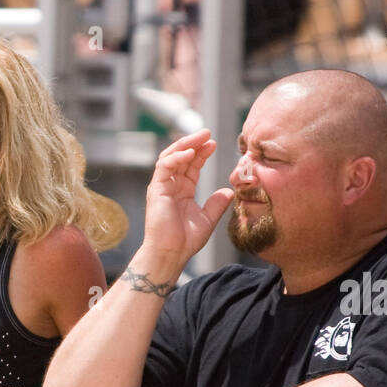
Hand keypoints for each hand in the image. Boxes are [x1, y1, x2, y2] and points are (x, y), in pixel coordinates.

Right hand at [139, 128, 233, 271]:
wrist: (171, 253)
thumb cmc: (186, 241)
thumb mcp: (208, 219)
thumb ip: (217, 204)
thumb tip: (230, 192)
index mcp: (182, 190)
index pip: (192, 165)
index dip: (202, 153)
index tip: (214, 144)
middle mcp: (171, 185)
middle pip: (181, 156)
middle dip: (194, 142)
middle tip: (208, 132)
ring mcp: (162, 186)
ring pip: (171, 156)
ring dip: (185, 144)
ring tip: (200, 136)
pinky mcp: (156, 189)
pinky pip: (164, 166)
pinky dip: (176, 157)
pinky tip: (190, 153)